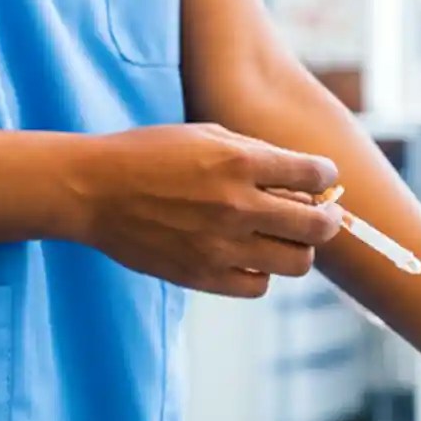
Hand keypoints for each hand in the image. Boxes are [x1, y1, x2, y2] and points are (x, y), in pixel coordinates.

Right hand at [72, 124, 342, 296]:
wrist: (93, 190)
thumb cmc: (151, 154)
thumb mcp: (208, 135)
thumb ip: (259, 154)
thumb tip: (306, 177)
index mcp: (241, 162)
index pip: (317, 174)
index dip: (326, 176)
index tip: (321, 179)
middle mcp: (237, 206)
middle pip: (319, 228)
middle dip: (327, 219)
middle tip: (318, 214)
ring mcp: (221, 246)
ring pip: (297, 263)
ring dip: (297, 249)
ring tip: (281, 237)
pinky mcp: (203, 276)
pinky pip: (259, 286)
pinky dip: (262, 272)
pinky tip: (248, 255)